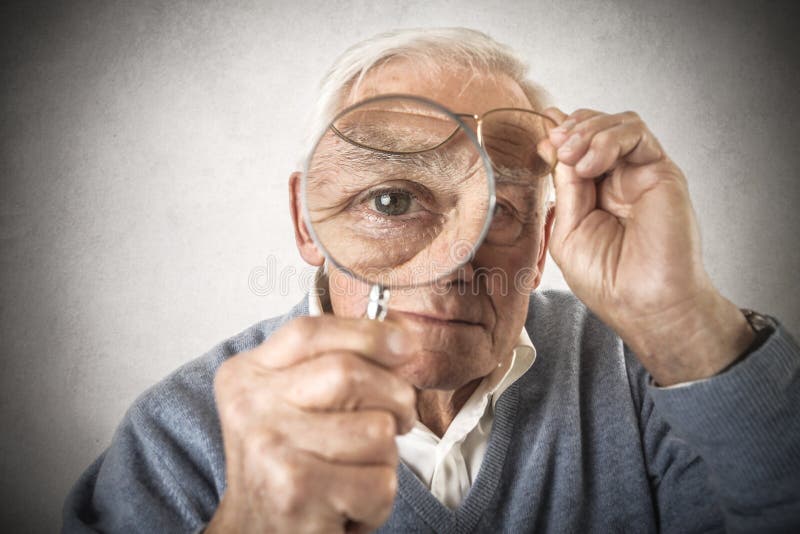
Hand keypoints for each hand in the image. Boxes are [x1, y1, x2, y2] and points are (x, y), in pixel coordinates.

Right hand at [206, 316, 416, 532]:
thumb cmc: (289, 467)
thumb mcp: (293, 405)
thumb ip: (329, 364)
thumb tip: (398, 339)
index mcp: (248, 376)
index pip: (309, 332)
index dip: (365, 332)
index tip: (403, 344)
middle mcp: (251, 407)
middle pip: (349, 373)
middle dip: (395, 397)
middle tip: (401, 420)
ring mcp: (271, 448)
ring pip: (376, 430)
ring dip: (385, 460)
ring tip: (355, 475)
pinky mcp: (297, 492)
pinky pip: (380, 482)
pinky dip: (379, 503)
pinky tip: (348, 506)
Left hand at [542, 108, 753, 384]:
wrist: (645, 304)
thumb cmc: (609, 281)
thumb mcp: (568, 231)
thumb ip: (565, 190)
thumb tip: (557, 148)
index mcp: (593, 194)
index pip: (576, 149)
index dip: (559, 136)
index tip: (542, 136)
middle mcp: (619, 180)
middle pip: (596, 128)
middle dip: (571, 129)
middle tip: (555, 144)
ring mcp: (640, 174)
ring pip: (617, 124)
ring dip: (588, 131)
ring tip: (572, 155)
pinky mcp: (662, 172)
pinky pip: (636, 134)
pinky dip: (609, 139)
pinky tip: (591, 164)